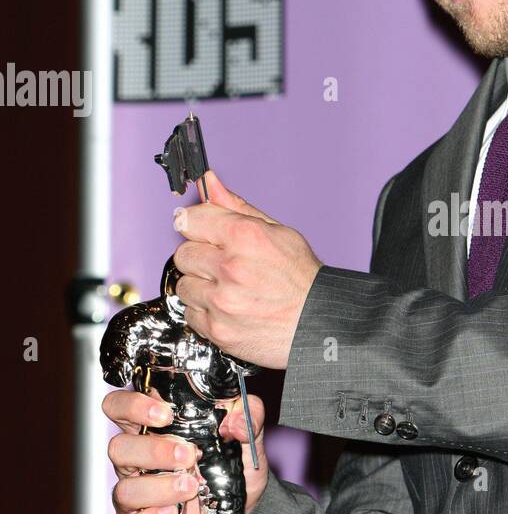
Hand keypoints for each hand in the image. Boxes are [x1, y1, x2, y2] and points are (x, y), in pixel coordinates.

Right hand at [104, 385, 268, 513]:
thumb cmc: (231, 475)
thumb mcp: (248, 444)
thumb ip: (249, 420)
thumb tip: (236, 419)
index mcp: (154, 432)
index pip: (120, 408)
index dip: (132, 405)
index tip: (165, 414)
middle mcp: (139, 462)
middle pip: (118, 447)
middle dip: (153, 450)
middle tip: (189, 455)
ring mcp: (136, 497)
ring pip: (124, 489)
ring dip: (159, 488)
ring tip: (192, 487)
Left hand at [171, 169, 322, 369]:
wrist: (318, 325)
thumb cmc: (302, 280)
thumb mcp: (278, 233)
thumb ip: (237, 208)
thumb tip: (209, 183)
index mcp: (246, 237)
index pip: (189, 219)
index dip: (198, 225)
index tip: (203, 232)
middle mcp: (231, 268)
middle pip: (183, 253)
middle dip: (201, 257)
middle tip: (225, 265)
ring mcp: (222, 302)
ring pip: (184, 285)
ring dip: (201, 286)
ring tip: (229, 288)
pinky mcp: (217, 329)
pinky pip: (190, 313)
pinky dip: (205, 311)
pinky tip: (229, 307)